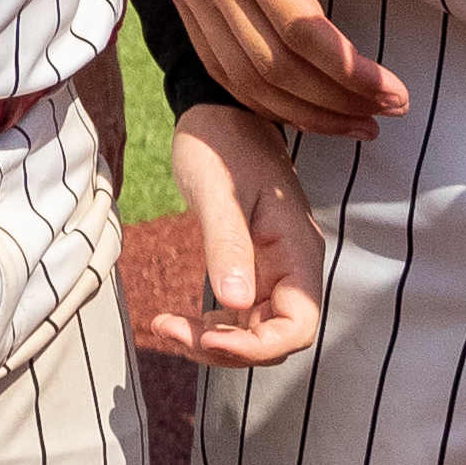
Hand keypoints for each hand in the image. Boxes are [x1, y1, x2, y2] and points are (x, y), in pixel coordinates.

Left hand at [137, 106, 325, 367]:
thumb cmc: (221, 146)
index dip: (258, 346)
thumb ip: (228, 246)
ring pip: (257, 332)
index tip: (209, 337)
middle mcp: (293, 267)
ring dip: (215, 342)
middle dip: (228, 349)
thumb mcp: (219, 194)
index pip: (299, 324)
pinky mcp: (252, 270)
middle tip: (173, 331)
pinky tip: (177, 319)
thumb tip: (235, 303)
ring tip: (166, 326)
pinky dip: (212, 326)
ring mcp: (274, 271)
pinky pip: (241, 315)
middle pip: (277, 337)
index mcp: (298, 250)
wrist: (218, 115)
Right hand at [147, 0, 406, 136]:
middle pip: (272, 68)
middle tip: (386, 113)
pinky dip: (258, 98)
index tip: (394, 91)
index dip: (350, 73)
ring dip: (299, 112)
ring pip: (241, 78)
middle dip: (333, 102)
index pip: (302, 33)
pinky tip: (296, 108)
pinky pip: (216, 65)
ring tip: (352, 122)